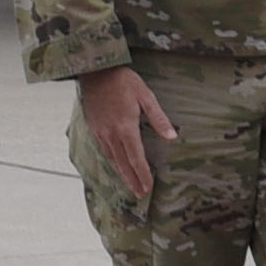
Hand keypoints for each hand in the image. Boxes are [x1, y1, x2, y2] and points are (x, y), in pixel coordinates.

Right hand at [77, 64, 176, 197]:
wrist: (95, 71)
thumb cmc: (123, 81)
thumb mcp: (145, 95)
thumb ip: (158, 118)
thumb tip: (172, 137)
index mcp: (126, 127)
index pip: (136, 157)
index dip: (143, 174)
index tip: (149, 187)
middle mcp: (111, 133)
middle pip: (123, 163)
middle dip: (132, 180)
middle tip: (141, 195)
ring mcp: (100, 132)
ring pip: (112, 159)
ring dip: (122, 174)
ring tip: (130, 186)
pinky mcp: (94, 128)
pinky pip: (104, 150)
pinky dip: (112, 162)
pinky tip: (117, 166)